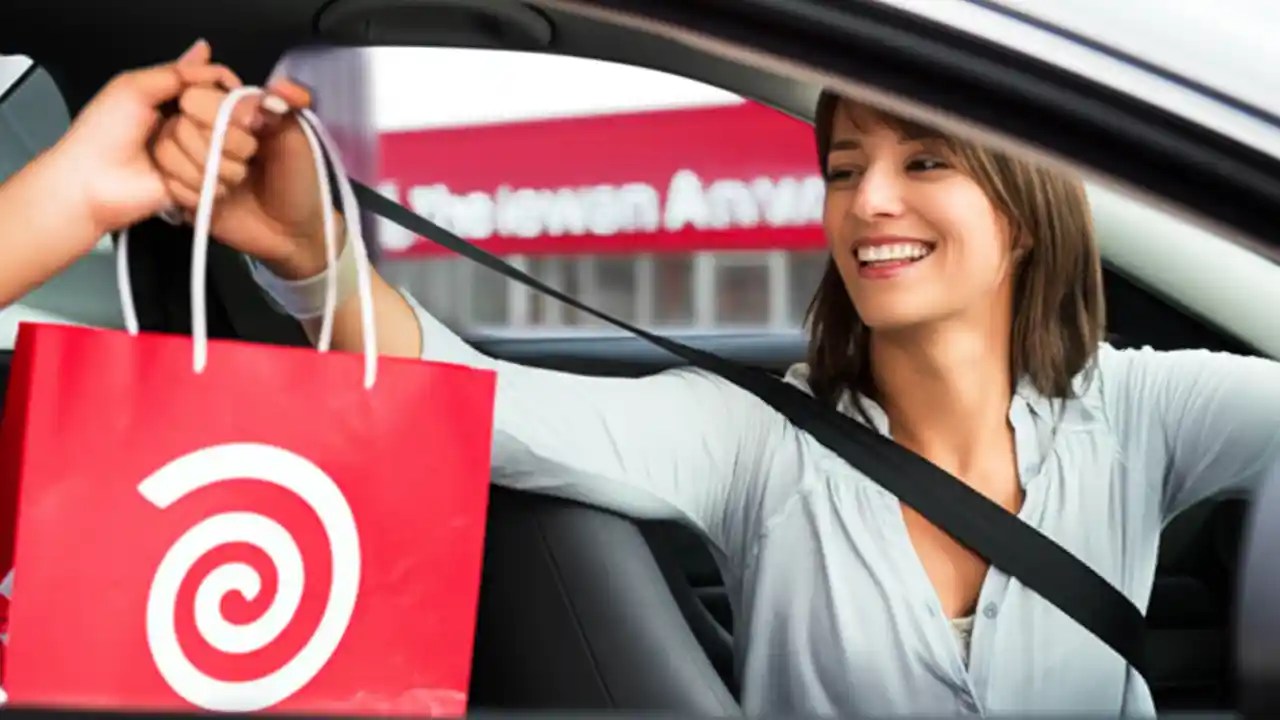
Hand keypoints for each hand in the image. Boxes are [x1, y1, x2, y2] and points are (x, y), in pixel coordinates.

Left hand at [50, 39, 240, 239]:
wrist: (90, 181)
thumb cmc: (104, 131)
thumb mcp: (135, 87)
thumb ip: (176, 71)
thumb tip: (206, 49)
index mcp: (188, 104)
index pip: (232, 97)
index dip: (225, 100)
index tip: (202, 104)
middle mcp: (204, 132)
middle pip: (239, 130)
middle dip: (200, 132)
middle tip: (168, 132)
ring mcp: (207, 164)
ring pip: (230, 159)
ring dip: (188, 159)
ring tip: (158, 161)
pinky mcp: (204, 193)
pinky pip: (218, 184)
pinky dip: (187, 181)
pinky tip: (164, 181)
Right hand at [150, 71, 326, 278]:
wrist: (294, 230)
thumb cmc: (300, 179)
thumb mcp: (300, 138)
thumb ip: (288, 106)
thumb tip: (279, 86)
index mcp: (227, 109)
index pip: (195, 94)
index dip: (218, 113)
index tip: (251, 129)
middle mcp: (201, 130)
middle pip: (178, 124)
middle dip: (216, 147)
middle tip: (246, 164)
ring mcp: (188, 161)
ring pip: (166, 152)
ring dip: (205, 171)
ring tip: (234, 183)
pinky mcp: (182, 191)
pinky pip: (167, 183)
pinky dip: (194, 192)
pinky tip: (219, 198)